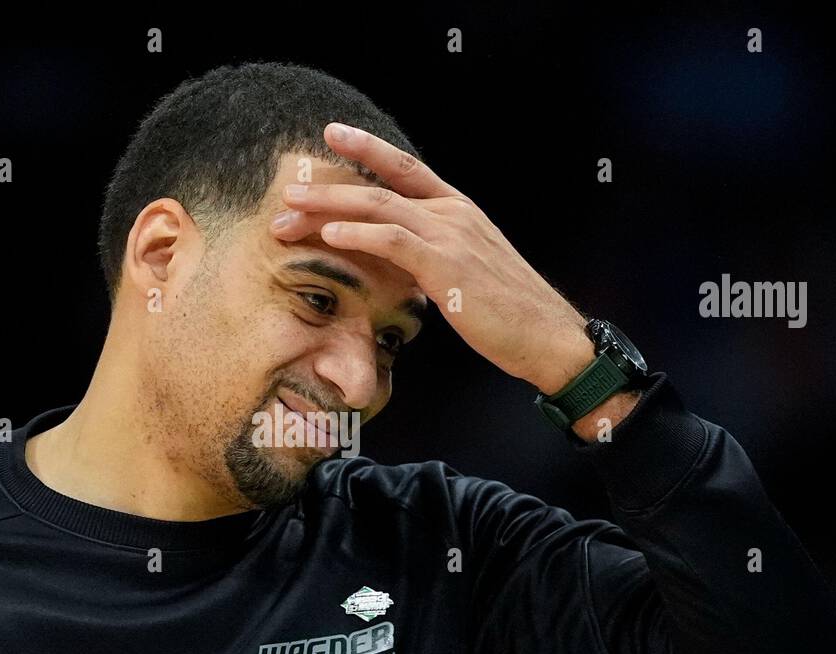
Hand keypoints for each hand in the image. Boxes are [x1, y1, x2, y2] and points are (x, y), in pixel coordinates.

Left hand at [271, 122, 596, 393]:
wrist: (548, 336)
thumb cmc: (509, 313)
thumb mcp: (467, 272)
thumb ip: (434, 256)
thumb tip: (402, 263)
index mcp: (459, 210)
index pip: (406, 168)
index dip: (368, 148)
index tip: (332, 134)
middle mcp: (453, 213)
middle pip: (380, 185)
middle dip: (328, 186)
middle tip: (287, 189)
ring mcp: (451, 236)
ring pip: (379, 206)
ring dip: (329, 206)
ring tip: (291, 209)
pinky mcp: (447, 267)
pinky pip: (394, 241)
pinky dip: (358, 233)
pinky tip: (329, 234)